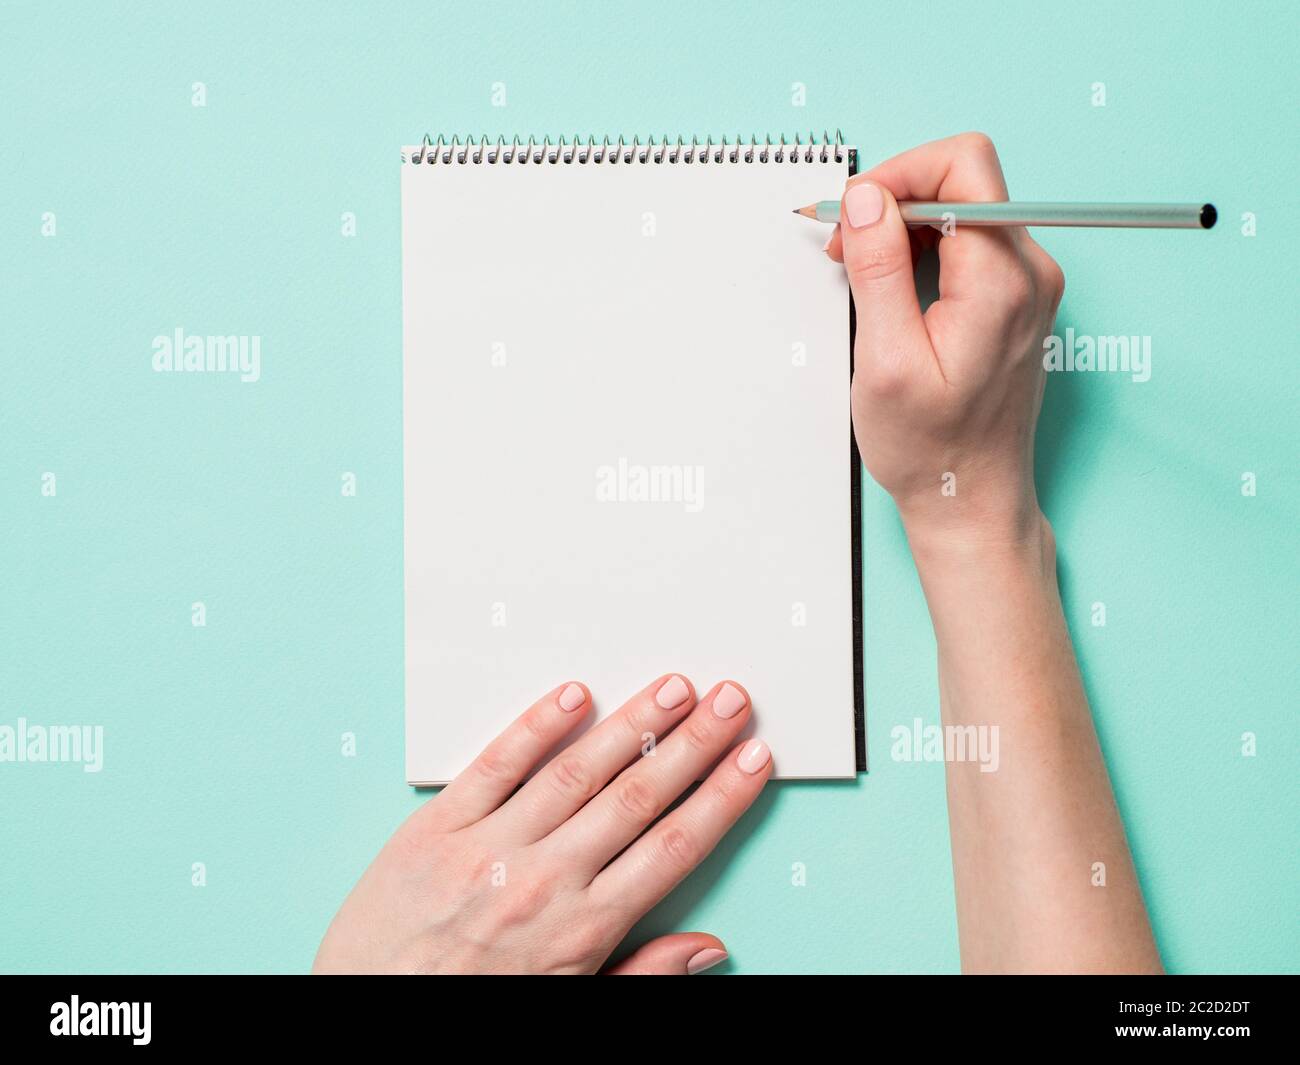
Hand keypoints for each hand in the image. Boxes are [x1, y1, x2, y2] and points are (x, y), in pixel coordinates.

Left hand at [313, 675, 770, 973]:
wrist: (365, 1015)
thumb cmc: (472, 1012)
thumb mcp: (570, 1008)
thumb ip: (642, 973)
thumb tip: (710, 949)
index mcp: (582, 929)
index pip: (673, 847)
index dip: (722, 798)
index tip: (754, 759)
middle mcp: (543, 881)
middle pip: (637, 798)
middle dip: (694, 744)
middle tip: (730, 700)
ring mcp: (488, 848)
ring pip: (576, 772)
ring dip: (632, 724)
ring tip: (673, 688)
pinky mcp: (436, 828)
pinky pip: (494, 766)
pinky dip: (536, 727)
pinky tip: (574, 695)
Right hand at [825, 132, 1064, 552]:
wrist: (970, 499)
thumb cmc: (932, 449)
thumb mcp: (886, 360)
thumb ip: (878, 269)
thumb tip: (866, 199)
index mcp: (1001, 281)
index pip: (962, 166)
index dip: (898, 174)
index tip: (851, 213)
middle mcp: (1029, 272)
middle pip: (965, 179)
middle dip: (895, 196)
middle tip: (845, 244)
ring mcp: (1027, 284)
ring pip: (965, 206)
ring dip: (905, 222)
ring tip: (861, 267)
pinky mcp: (1016, 298)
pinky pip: (970, 240)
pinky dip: (923, 246)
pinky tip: (891, 283)